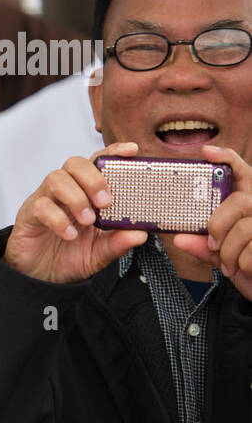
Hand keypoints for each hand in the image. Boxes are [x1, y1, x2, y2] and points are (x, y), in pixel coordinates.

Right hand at [4, 141, 148, 282]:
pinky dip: (58, 219)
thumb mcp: (100, 252)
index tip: (130, 152)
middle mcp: (65, 191)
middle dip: (93, 178)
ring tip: (87, 220)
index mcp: (85, 193)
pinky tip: (69, 234)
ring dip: (76, 197)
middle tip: (106, 201)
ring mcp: (45, 201)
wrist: (40, 276)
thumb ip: (118, 243)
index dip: (112, 152)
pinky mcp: (29, 215)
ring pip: (56, 178)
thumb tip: (140, 234)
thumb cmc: (69, 256)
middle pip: (75, 163)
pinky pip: (41, 206)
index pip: (97, 163)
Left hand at [173, 144, 251, 300]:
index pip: (243, 174)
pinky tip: (243, 270)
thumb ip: (203, 245)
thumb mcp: (222, 255)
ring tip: (229, 263)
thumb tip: (179, 238)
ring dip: (229, 252)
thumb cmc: (247, 268)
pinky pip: (251, 252)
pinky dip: (240, 265)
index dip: (227, 159)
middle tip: (212, 243)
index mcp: (250, 206)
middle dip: (218, 225)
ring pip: (243, 229)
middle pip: (238, 202)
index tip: (206, 152)